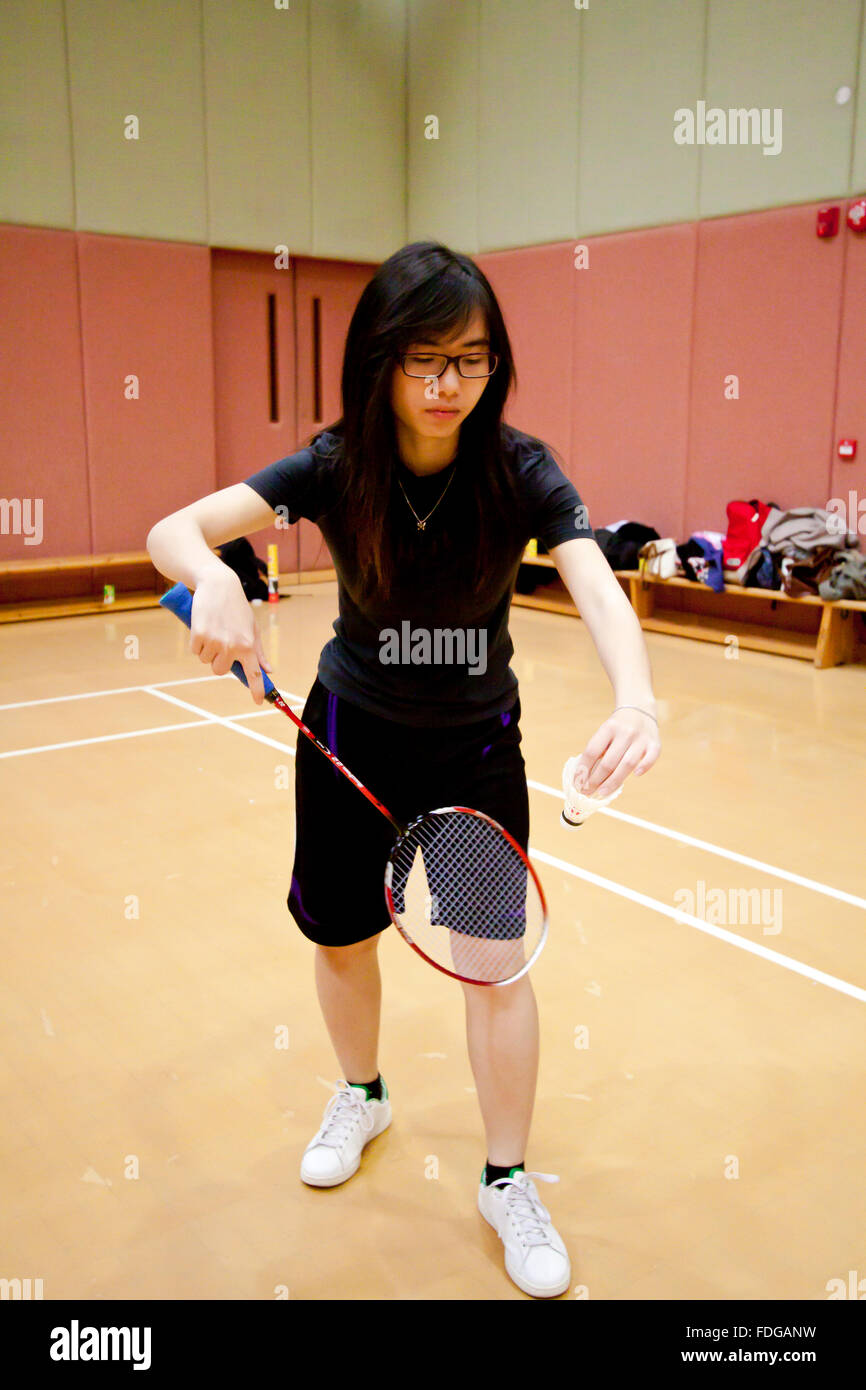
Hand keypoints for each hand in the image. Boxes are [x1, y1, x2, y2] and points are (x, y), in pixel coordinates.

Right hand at [189, 565, 272, 703]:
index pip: (254, 673)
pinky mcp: (199, 635)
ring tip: (213, 630)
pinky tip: (203, 626)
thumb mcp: (252, 628)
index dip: (257, 689)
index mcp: (248, 645)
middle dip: (218, 662)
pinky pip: (196, 651)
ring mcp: (215, 641)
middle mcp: (232, 646)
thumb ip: (258, 651)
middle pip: (220, 671)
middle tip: (220, 643)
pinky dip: (197, 642)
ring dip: (207, 650)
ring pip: (206, 661)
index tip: (259, 702)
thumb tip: (269, 670)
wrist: (218, 585)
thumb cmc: (237, 608)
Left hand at [570, 706, 660, 798]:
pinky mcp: (655, 744)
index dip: (584, 769)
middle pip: (609, 762)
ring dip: (614, 781)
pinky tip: (635, 775)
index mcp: (609, 727)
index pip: (593, 751)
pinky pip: (651, 758)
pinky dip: (644, 767)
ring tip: (603, 792)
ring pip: (627, 764)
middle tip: (588, 791)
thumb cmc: (617, 727)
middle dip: (596, 780)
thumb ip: (597, 751)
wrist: (640, 709)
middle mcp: (625, 732)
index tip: (578, 782)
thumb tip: (584, 777)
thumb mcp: (605, 732)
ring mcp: (641, 738)